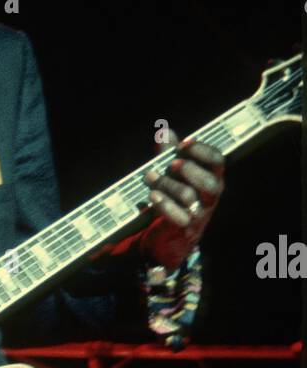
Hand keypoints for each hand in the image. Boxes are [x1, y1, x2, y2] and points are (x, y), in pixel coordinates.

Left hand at [140, 134, 224, 272]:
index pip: (217, 161)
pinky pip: (178, 216)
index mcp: (212, 177)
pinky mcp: (186, 228)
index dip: (202, 151)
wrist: (172, 235)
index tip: (183, 144)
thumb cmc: (176, 197)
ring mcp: (200, 213)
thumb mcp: (174, 173)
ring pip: (189, 196)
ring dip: (167, 184)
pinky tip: (153, 196)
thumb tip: (164, 132)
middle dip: (189, 169)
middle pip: (209, 181)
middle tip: (172, 163)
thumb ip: (169, 153)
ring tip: (150, 177)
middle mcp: (210, 196)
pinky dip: (164, 205)